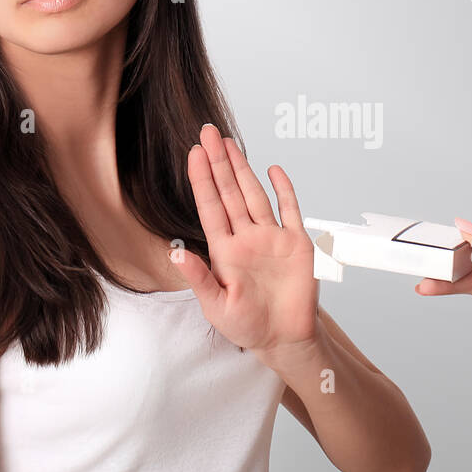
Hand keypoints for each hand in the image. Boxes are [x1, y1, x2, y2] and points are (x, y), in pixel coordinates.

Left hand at [171, 123, 319, 359]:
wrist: (285, 339)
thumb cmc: (248, 326)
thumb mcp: (215, 306)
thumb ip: (198, 278)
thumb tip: (174, 254)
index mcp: (225, 251)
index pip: (210, 207)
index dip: (202, 179)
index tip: (193, 153)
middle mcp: (247, 238)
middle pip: (230, 192)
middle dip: (219, 162)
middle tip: (208, 132)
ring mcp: (272, 238)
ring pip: (254, 194)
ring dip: (243, 168)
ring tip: (230, 142)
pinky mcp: (297, 243)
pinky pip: (290, 210)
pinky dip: (283, 189)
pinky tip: (272, 169)